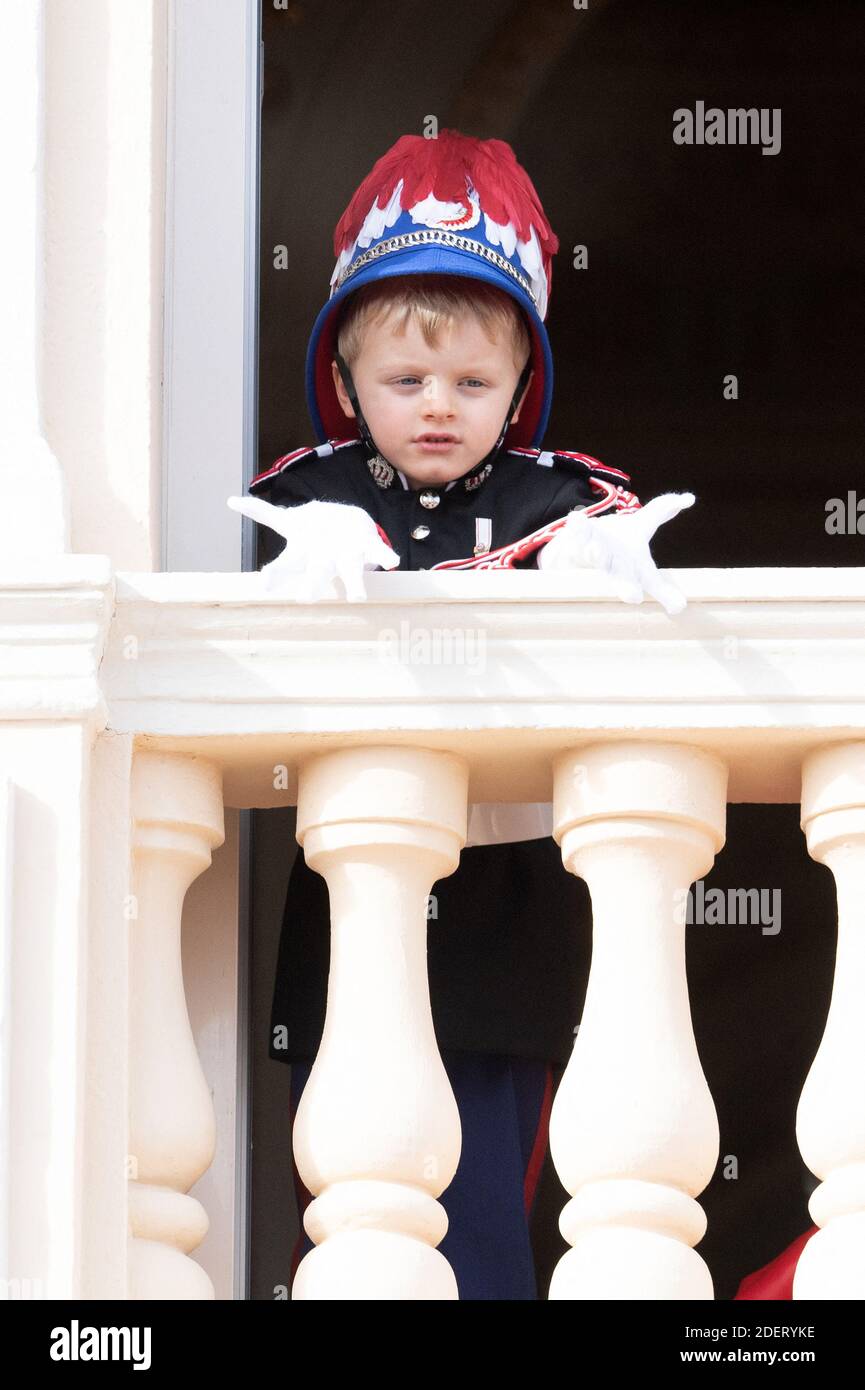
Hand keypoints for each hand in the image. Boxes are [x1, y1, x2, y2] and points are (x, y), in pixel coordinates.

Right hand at [226, 495, 399, 601]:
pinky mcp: (368, 548)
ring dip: (354, 584)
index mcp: (304, 555)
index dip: (274, 575)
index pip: (285, 566)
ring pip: (349, 571)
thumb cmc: (314, 533)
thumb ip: (261, 512)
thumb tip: (230, 500)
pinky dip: (385, 557)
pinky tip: (392, 561)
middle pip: (316, 574)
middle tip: (305, 599)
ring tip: (358, 597)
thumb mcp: (287, 522)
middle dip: (311, 586)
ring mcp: (347, 556)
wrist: (347, 529)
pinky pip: (377, 552)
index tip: (263, 586)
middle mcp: (325, 561)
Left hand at [537, 492, 694, 615]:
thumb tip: (689, 498)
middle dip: (627, 587)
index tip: (675, 607)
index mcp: (633, 568)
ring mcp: (591, 555)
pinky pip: (576, 533)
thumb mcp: (641, 525)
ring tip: (595, 549)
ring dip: (596, 554)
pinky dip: (576, 527)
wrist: (576, 548)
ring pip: (596, 557)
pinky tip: (575, 519)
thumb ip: (662, 510)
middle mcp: (613, 566)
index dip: (664, 594)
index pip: (652, 581)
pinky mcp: (573, 542)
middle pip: (622, 578)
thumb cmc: (614, 543)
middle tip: (632, 597)